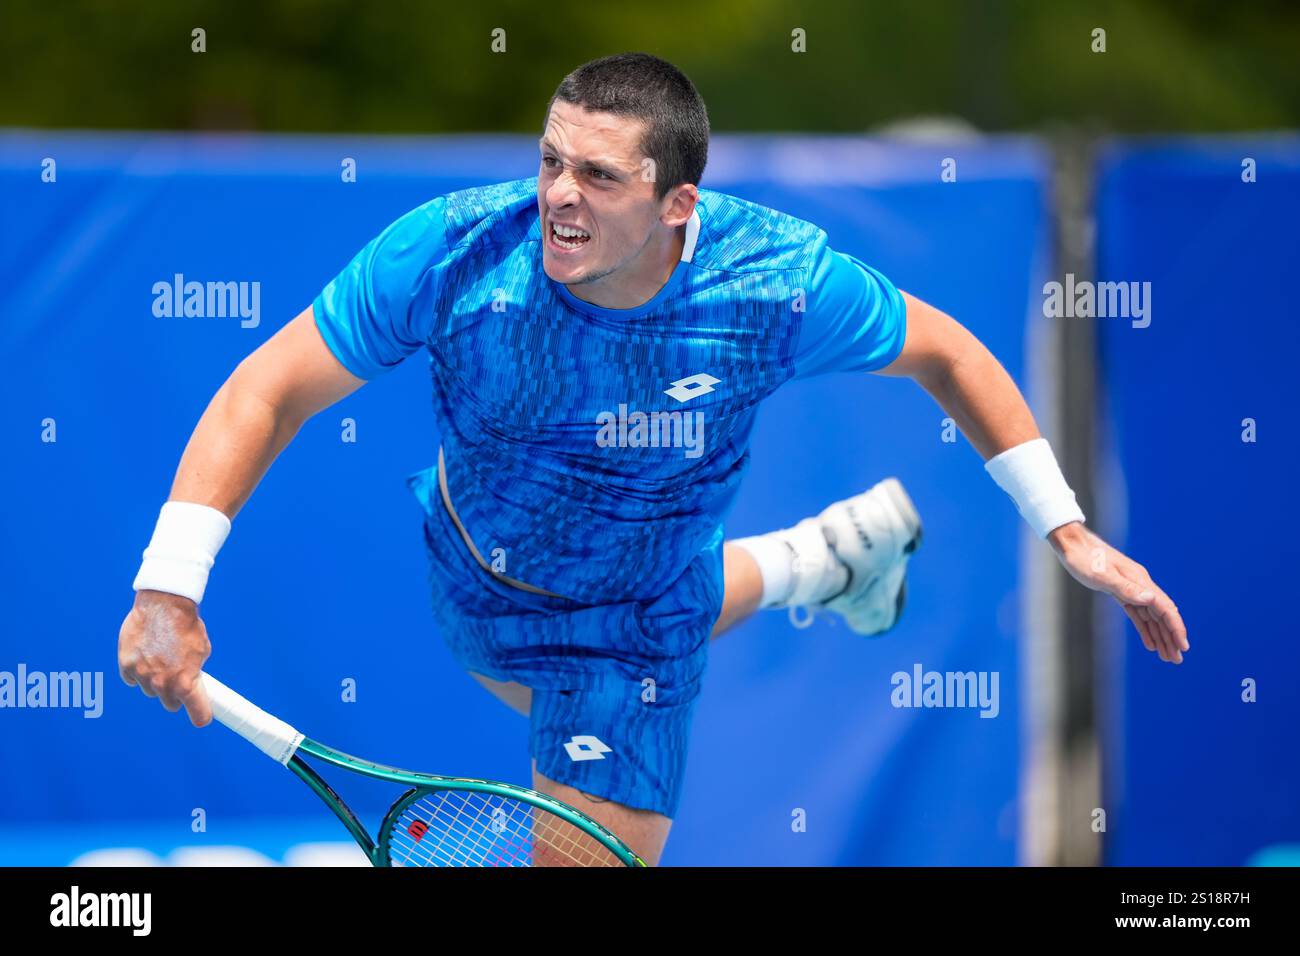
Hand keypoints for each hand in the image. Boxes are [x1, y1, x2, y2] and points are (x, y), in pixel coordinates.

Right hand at [118, 590, 213, 724]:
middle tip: (178, 678)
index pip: (198, 714)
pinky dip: (138, 671)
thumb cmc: (186, 625)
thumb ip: (194, 672)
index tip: (201, 717)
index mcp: (186, 683)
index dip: (201, 716)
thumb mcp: (201, 651)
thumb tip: (191, 684)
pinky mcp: (126, 666)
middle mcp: (163, 684)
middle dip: (175, 694)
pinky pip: (132, 679)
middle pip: (170, 704)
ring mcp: (143, 676)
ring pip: (150, 691)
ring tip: (161, 659)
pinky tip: (145, 655)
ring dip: (156, 681)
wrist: (164, 604)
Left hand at [1047, 522, 1188, 664]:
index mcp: (1140, 580)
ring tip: (1167, 656)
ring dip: (1160, 636)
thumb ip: (1125, 588)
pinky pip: (1137, 614)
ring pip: (1151, 617)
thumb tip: (1150, 598)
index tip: (1183, 646)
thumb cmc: (1084, 558)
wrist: (1071, 544)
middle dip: (1171, 637)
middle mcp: (1140, 584)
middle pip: (1161, 615)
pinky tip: (1149, 643)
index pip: (1165, 608)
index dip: (1175, 628)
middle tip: (1177, 660)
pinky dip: (1145, 629)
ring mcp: (1131, 588)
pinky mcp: (1120, 591)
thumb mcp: (1101, 575)